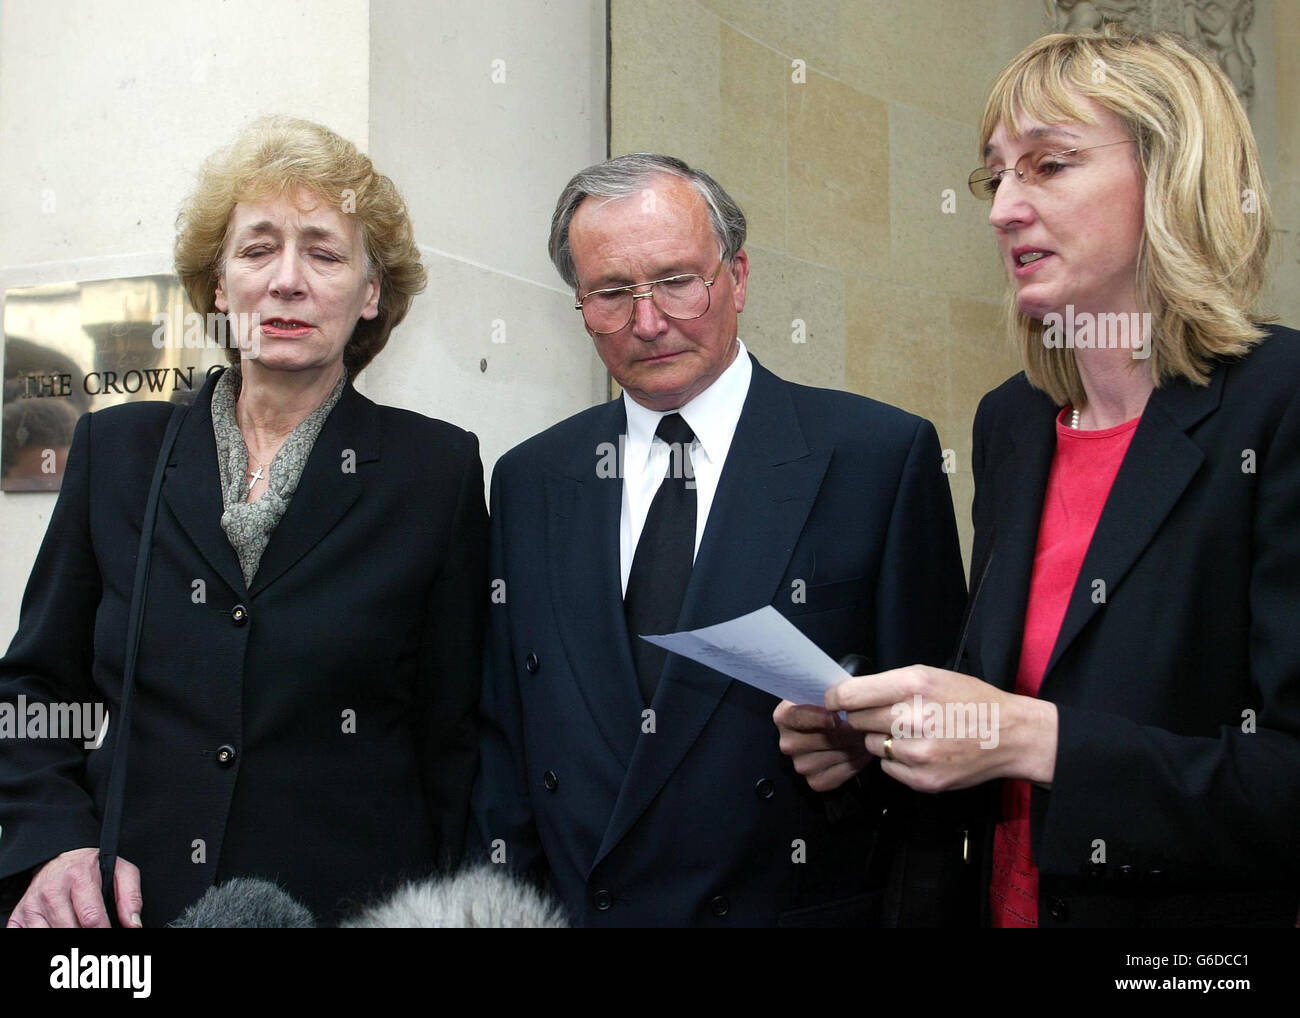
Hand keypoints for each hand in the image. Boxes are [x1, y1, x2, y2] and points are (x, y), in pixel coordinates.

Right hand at [6, 848, 142, 928]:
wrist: (61, 857)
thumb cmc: (93, 867)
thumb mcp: (121, 872)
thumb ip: (131, 898)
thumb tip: (134, 925)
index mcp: (79, 878)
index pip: (91, 919)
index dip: (104, 932)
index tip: (110, 934)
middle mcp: (52, 891)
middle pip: (70, 930)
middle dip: (85, 936)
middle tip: (95, 933)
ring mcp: (33, 904)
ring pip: (48, 935)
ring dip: (65, 937)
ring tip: (77, 928)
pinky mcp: (19, 914)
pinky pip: (28, 936)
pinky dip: (44, 937)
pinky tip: (57, 928)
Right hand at [774, 700, 871, 791]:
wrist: (826, 726)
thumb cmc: (826, 705)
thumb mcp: (821, 691)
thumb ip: (827, 693)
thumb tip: (844, 700)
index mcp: (783, 717)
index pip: (799, 717)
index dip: (819, 717)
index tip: (837, 717)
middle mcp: (788, 743)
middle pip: (823, 739)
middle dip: (849, 731)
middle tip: (867, 724)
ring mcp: (800, 764)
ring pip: (836, 755)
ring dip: (857, 745)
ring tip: (867, 735)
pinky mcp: (815, 781)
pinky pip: (841, 774)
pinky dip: (857, 762)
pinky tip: (862, 751)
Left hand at [825, 665, 1057, 793]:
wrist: (1012, 735)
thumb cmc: (971, 701)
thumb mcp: (932, 676)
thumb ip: (890, 685)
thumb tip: (848, 694)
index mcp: (915, 685)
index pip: (850, 695)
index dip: (835, 698)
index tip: (833, 701)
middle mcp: (914, 717)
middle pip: (858, 720)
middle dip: (866, 717)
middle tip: (889, 715)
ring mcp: (919, 752)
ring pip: (872, 744)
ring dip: (883, 738)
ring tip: (913, 733)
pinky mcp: (923, 779)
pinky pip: (888, 767)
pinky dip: (898, 760)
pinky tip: (922, 751)